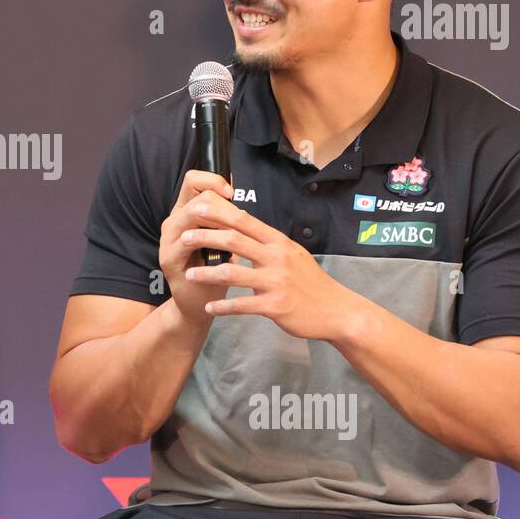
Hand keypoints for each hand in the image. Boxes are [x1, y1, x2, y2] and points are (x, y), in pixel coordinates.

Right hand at [158, 170, 239, 327]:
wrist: (199, 303)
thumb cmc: (214, 268)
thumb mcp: (222, 237)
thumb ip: (223, 216)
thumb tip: (234, 189)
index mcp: (185, 212)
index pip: (193, 181)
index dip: (214, 180)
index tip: (232, 193)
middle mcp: (173, 221)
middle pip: (197, 197)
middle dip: (224, 205)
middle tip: (242, 220)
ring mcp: (168, 239)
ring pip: (191, 214)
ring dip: (218, 220)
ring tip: (235, 232)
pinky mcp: (169, 258)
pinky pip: (187, 242)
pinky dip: (207, 241)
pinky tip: (222, 249)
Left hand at [177, 185, 361, 341]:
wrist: (336, 310)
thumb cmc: (310, 282)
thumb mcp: (292, 254)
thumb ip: (267, 242)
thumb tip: (242, 221)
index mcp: (278, 242)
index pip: (244, 220)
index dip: (218, 213)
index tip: (196, 208)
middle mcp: (276, 257)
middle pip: (234, 240)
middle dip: (205, 237)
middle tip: (183, 237)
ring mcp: (276, 282)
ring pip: (233, 273)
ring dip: (207, 274)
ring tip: (189, 276)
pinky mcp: (275, 305)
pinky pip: (242, 305)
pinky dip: (223, 307)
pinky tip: (209, 309)